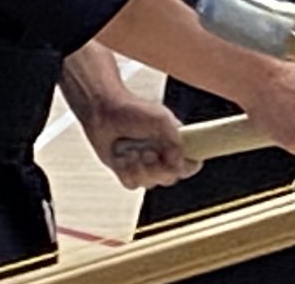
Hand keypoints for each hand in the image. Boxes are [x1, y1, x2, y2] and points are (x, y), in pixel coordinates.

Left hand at [78, 93, 199, 189]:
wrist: (103, 114)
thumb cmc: (133, 111)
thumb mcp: (161, 120)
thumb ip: (175, 142)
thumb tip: (179, 165)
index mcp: (176, 143)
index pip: (191, 165)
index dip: (186, 167)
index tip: (175, 163)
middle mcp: (162, 156)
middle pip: (170, 178)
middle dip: (157, 168)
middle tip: (148, 153)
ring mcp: (144, 165)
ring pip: (150, 183)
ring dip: (139, 169)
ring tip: (132, 152)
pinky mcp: (127, 172)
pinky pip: (132, 184)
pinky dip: (125, 172)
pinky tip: (121, 157)